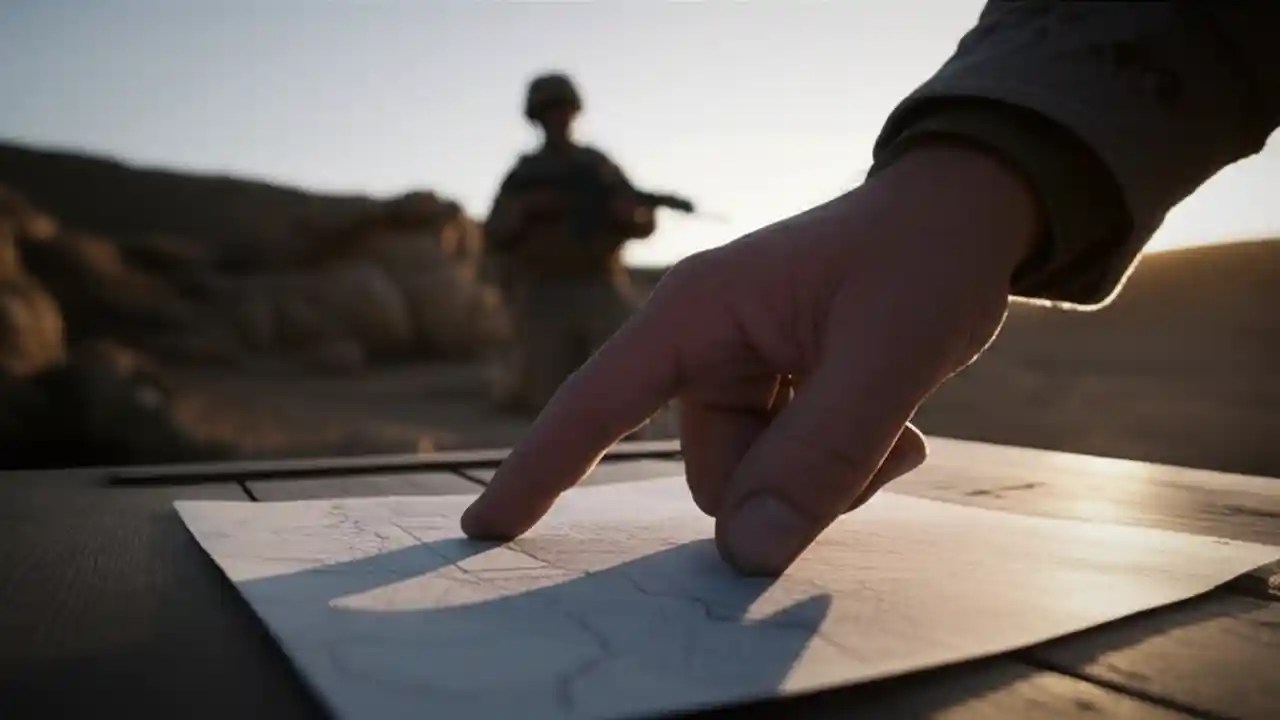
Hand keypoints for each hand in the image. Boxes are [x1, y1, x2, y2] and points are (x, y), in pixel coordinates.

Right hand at [462, 143, 1040, 574]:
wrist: (970, 216)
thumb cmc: (925, 256)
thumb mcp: (888, 354)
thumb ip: (821, 455)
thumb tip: (748, 553)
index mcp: (697, 313)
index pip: (594, 401)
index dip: (538, 469)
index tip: (484, 529)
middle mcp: (705, 346)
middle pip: (710, 475)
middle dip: (785, 486)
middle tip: (873, 445)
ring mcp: (742, 373)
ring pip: (753, 485)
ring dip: (824, 480)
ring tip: (893, 425)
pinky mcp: (776, 394)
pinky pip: (785, 473)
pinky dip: (840, 469)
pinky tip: (896, 425)